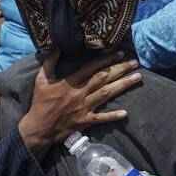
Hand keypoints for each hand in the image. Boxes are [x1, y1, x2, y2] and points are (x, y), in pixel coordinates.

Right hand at [18, 51, 140, 157]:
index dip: (106, 59)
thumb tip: (56, 46)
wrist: (38, 128)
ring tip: (138, 78)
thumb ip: (49, 62)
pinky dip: (113, 116)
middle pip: (104, 78)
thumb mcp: (41, 79)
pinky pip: (101, 118)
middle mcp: (79, 93)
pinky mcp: (84, 121)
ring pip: (107, 94)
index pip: (91, 67)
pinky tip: (125, 113)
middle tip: (135, 63)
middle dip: (121, 69)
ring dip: (123, 85)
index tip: (119, 53)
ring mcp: (83, 108)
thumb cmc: (40, 103)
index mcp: (70, 82)